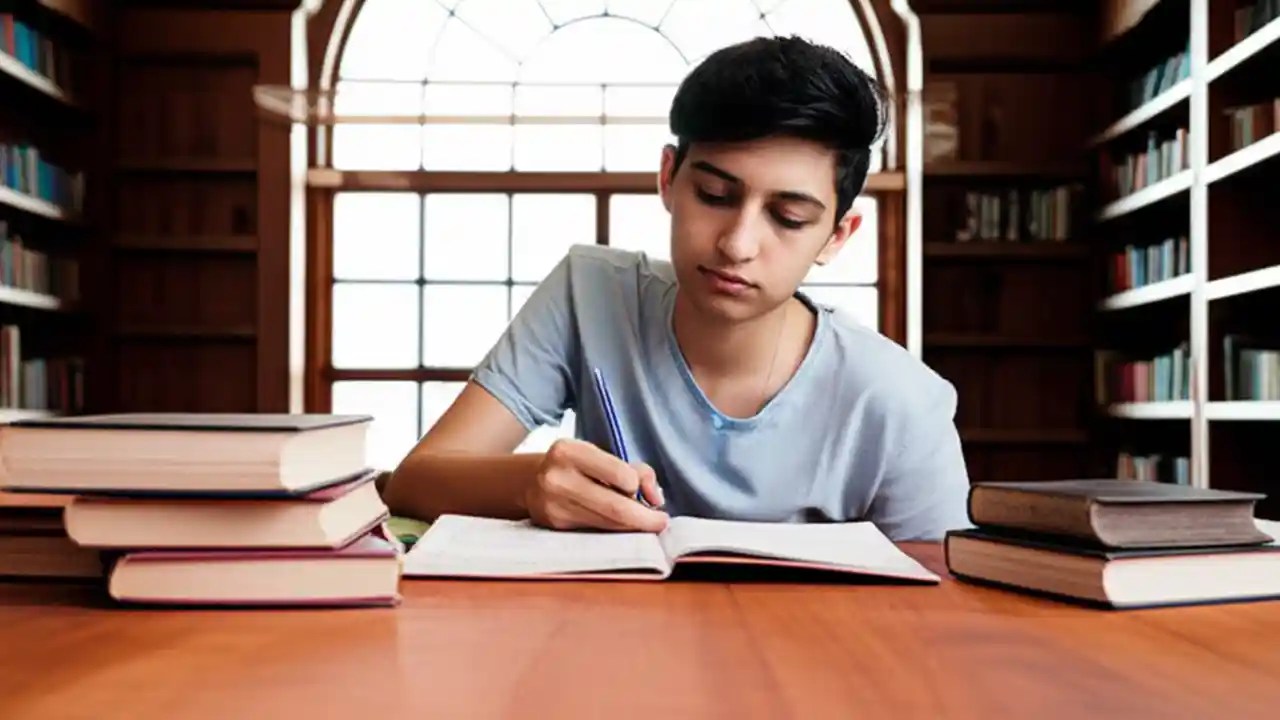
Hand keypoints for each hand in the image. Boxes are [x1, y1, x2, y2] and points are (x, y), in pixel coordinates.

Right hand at [526, 438, 668, 531]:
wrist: (531, 482)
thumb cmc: (577, 467)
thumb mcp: (601, 456)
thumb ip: (636, 470)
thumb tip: (656, 499)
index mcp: (569, 451)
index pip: (621, 475)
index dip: (640, 488)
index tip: (651, 498)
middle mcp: (556, 477)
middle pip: (615, 507)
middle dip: (644, 519)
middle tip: (661, 523)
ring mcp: (552, 504)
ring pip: (607, 523)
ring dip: (631, 526)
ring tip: (643, 522)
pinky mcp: (554, 524)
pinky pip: (595, 531)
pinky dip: (613, 529)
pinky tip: (618, 524)